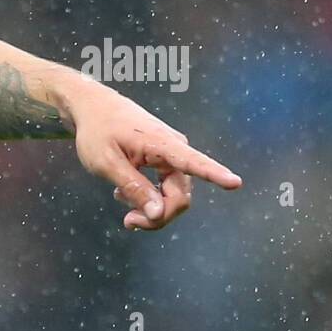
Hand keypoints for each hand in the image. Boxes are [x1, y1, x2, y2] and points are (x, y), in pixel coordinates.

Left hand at [62, 78, 241, 230]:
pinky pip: (166, 190)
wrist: (95, 108)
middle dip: (157, 216)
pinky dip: (148, 199)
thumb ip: (133, 187)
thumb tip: (159, 213)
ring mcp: (173, 156)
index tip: (235, 182)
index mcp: (161, 144)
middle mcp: (175, 149)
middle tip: (128, 222)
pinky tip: (123, 195)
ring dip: (150, 209)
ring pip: (174, 197)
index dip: (215, 174)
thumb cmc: (97, 132)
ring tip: (120, 201)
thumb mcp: (106, 163)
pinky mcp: (167, 162)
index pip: (193, 162)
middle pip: (180, 196)